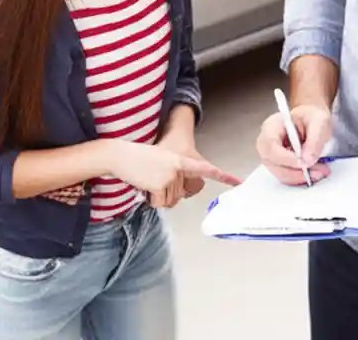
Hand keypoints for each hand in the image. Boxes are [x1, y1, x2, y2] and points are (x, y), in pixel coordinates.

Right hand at [108, 141, 240, 201]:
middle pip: (179, 194)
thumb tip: (172, 198)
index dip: (222, 176)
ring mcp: (170, 176)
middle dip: (164, 193)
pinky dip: (150, 200)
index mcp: (180, 160)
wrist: (120, 154)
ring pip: (170, 201)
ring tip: (146, 180)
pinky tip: (143, 187)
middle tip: (150, 179)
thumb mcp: (159, 163)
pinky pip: (159, 203)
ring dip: (156, 196)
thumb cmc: (137, 159)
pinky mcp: (161, 184)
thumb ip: (171, 176)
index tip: (236, 182)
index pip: (205, 168)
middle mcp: (178, 168)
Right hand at [256, 104, 333, 185]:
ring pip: (279, 173)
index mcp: (271, 126)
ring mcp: (270, 155)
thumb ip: (314, 139)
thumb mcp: (319, 122)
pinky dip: (300, 179)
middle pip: (272, 162)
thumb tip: (307, 160)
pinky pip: (285, 177)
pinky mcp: (278, 165)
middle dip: (295, 172)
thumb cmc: (312, 118)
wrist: (311, 122)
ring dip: (299, 177)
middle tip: (318, 171)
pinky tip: (313, 174)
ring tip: (320, 172)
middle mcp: (266, 142)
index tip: (305, 163)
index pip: (270, 145)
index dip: (285, 158)